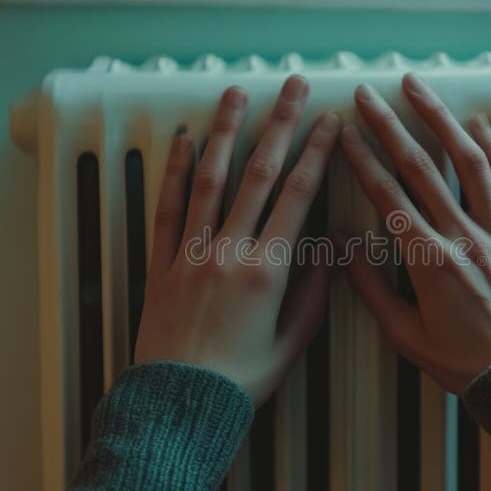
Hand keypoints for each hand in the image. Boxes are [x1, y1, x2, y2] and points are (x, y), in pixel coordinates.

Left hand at [135, 76, 338, 404]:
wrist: (180, 403)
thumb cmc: (240, 379)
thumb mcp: (292, 344)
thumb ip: (314, 294)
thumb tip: (327, 251)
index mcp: (267, 271)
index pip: (298, 197)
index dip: (315, 154)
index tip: (327, 123)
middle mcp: (228, 251)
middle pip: (258, 175)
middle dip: (279, 125)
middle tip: (291, 86)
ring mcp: (191, 252)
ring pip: (210, 179)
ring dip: (225, 132)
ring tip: (235, 94)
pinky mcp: (162, 262)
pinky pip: (167, 206)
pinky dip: (173, 170)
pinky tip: (181, 140)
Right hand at [338, 74, 490, 392]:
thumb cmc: (463, 362)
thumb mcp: (404, 334)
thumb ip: (371, 287)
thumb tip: (343, 246)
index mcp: (430, 263)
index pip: (388, 198)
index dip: (363, 161)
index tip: (346, 134)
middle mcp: (465, 238)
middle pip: (423, 169)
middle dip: (391, 126)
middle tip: (370, 96)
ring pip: (469, 164)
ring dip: (442, 121)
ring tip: (421, 90)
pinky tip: (478, 126)